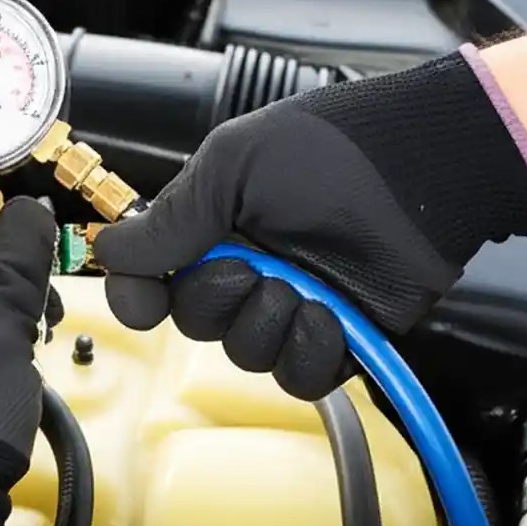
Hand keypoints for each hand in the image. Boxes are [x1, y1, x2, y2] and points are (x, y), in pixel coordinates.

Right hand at [94, 52, 526, 399]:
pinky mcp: (336, 337)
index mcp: (210, 228)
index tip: (145, 300)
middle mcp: (244, 270)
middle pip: (194, 322)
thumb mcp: (231, 166)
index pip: (151, 281)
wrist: (416, 168)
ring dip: (267, 321)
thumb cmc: (328, 150)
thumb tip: (110, 249)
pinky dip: (309, 349)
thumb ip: (170, 219)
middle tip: (252, 265)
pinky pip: (298, 375)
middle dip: (217, 299)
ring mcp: (289, 305)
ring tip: (302, 284)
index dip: (138, 296)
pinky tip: (329, 313)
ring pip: (245, 353)